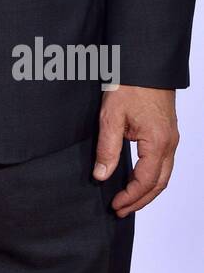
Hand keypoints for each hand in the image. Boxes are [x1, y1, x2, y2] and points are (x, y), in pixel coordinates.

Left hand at [93, 85, 179, 216]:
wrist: (145, 62)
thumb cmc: (130, 85)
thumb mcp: (111, 117)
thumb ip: (107, 149)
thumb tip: (102, 176)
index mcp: (157, 143)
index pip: (145, 181)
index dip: (130, 197)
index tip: (114, 205)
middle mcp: (169, 143)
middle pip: (159, 183)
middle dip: (140, 200)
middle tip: (121, 210)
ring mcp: (171, 138)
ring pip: (164, 174)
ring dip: (147, 191)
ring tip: (128, 200)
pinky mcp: (167, 132)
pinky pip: (163, 162)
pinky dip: (152, 177)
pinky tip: (138, 178)